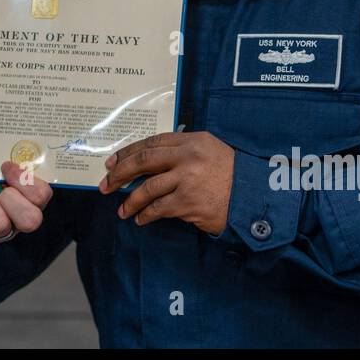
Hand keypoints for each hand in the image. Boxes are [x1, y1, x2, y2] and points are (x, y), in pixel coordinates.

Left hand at [99, 131, 234, 234]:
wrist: (253, 197)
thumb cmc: (230, 175)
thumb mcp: (209, 151)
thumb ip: (183, 151)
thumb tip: (149, 162)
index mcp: (191, 141)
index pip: (151, 142)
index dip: (128, 152)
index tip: (112, 162)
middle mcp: (188, 156)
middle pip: (143, 161)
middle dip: (120, 173)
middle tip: (107, 184)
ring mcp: (188, 179)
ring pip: (147, 188)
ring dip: (131, 201)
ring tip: (123, 210)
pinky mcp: (189, 202)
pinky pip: (159, 208)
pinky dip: (146, 215)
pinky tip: (141, 219)